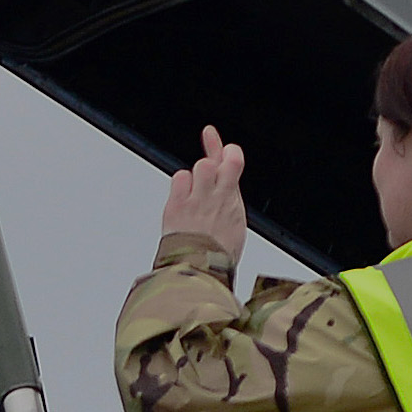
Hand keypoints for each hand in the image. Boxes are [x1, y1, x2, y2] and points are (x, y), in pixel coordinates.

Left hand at [160, 123, 248, 261]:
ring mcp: (197, 198)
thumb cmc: (217, 255)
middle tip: (207, 172)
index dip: (225, 149)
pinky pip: (179, 178)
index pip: (233, 163)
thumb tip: (225, 193)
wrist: (201, 270)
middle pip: (215, 161)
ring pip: (199, 166)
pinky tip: (182, 197)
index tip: (218, 142)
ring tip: (194, 195)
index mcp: (232, 202)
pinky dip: (180, 183)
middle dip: (211, 159)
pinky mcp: (178, 205)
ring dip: (195, 175)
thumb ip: (228, 204)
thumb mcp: (233, 228)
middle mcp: (216, 196)